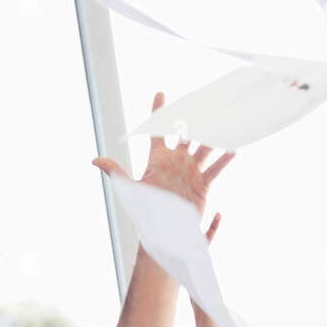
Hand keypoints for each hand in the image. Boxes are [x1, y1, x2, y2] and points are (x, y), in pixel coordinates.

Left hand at [93, 92, 233, 237]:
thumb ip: (115, 172)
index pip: (157, 132)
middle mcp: (176, 161)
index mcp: (158, 159)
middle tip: (200, 101)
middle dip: (193, 118)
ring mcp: (190, 172)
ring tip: (221, 121)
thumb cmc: (143, 212)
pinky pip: (214, 170)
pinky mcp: (202, 185)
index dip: (158, 112)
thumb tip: (94, 161)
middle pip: (186, 134)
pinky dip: (223, 161)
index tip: (160, 94)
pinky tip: (232, 150)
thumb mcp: (129, 190)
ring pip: (203, 148)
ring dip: (212, 135)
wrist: (161, 232)